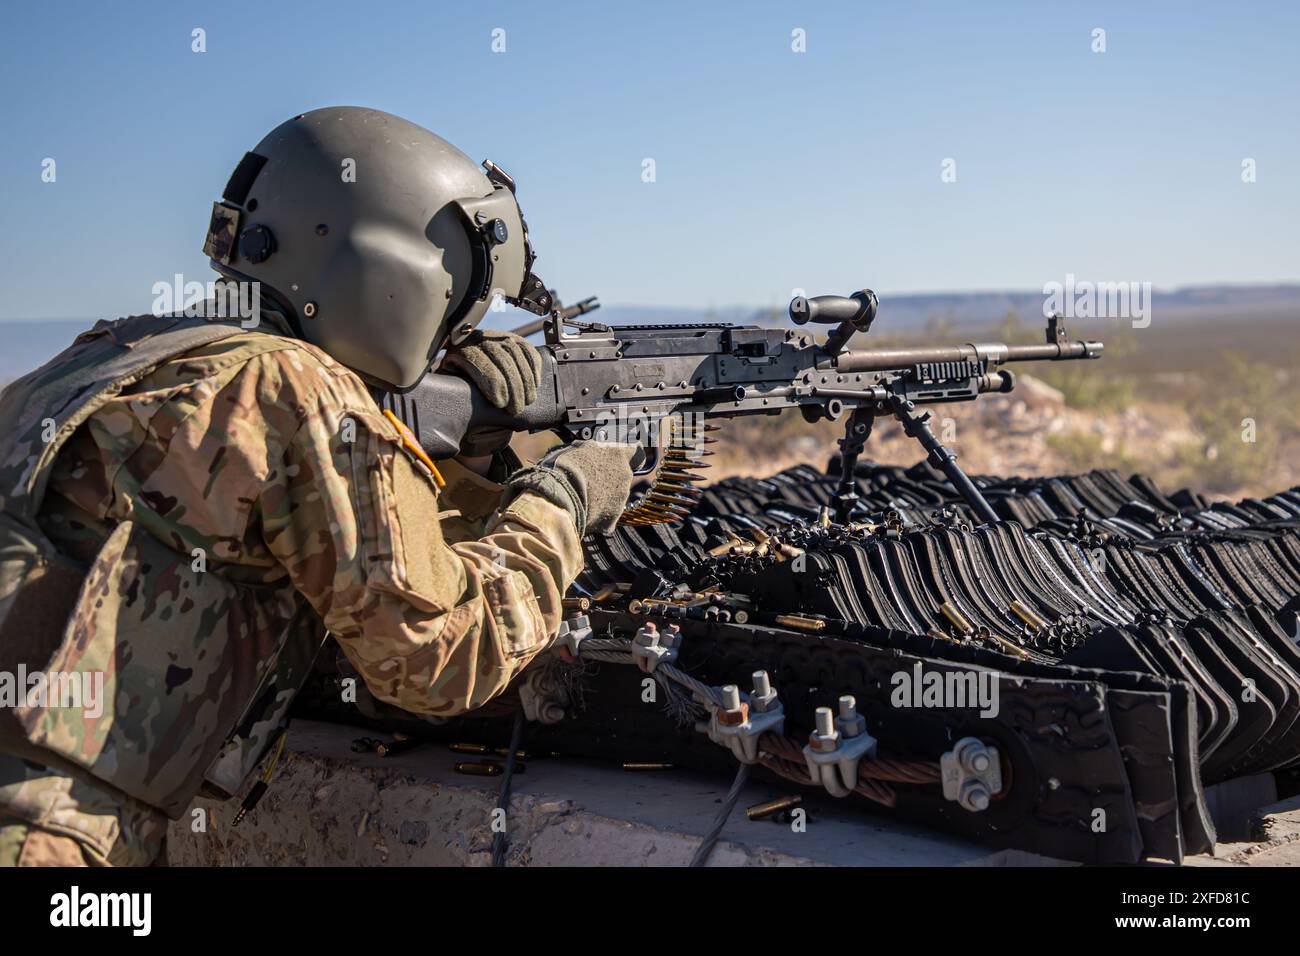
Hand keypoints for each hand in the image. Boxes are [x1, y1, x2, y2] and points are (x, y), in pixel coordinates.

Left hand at [439, 330, 541, 415]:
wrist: (463, 352)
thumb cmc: (457, 374)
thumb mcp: (451, 380)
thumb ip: (455, 388)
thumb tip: (461, 403)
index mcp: (464, 351)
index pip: (486, 369)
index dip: (496, 389)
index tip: (500, 405)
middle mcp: (483, 339)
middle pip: (505, 365)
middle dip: (515, 390)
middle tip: (516, 409)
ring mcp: (500, 336)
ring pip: (519, 358)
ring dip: (527, 382)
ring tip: (528, 400)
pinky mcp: (514, 338)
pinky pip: (529, 351)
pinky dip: (535, 369)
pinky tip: (535, 383)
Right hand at [503, 441, 637, 535]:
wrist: (557, 498)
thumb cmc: (562, 469)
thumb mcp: (575, 450)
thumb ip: (588, 449)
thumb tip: (585, 448)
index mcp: (616, 454)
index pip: (635, 450)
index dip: (629, 454)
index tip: (622, 456)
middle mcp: (624, 475)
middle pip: (623, 475)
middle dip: (610, 477)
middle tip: (590, 479)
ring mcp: (621, 498)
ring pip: (616, 496)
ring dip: (603, 496)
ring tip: (583, 497)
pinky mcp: (613, 518)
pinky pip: (607, 515)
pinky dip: (598, 515)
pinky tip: (582, 511)